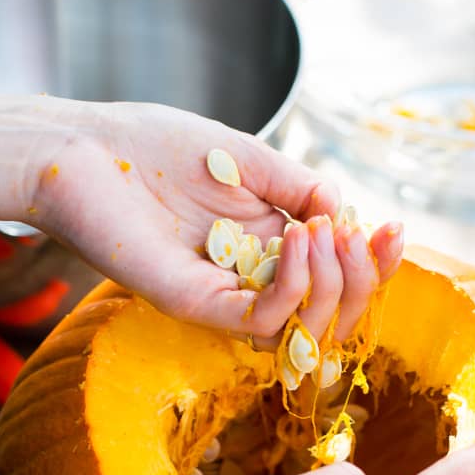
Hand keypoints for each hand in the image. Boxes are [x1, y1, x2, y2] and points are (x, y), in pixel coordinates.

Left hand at [35, 102, 402, 345]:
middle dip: (362, 280)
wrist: (81, 148)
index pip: (335, 278)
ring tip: (321, 231)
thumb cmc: (149, 147)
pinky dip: (293, 289)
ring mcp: (222, 296)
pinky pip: (259, 322)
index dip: (374, 264)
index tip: (394, 228)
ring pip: (302, 327)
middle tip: (354, 234)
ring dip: (332, 283)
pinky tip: (296, 239)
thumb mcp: (244, 156)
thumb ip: (297, 184)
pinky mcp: (193, 303)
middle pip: (330, 313)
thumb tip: (342, 212)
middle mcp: (248, 280)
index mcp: (264, 248)